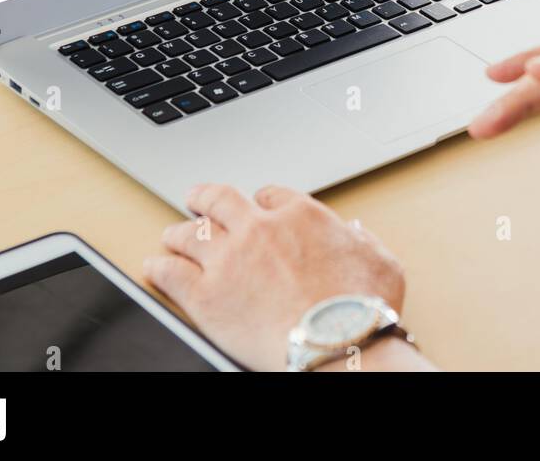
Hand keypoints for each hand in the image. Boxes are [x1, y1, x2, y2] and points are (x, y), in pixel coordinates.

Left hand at [143, 184, 405, 371]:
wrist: (335, 344)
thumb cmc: (361, 309)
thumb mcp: (382, 263)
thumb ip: (366, 242)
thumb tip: (355, 233)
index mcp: (301, 216)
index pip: (271, 195)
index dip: (261, 202)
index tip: (257, 209)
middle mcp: (259, 229)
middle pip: (220, 200)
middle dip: (206, 198)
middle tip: (197, 199)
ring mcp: (228, 259)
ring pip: (189, 232)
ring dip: (179, 232)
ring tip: (172, 235)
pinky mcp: (205, 294)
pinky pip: (170, 271)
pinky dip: (160, 266)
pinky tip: (156, 266)